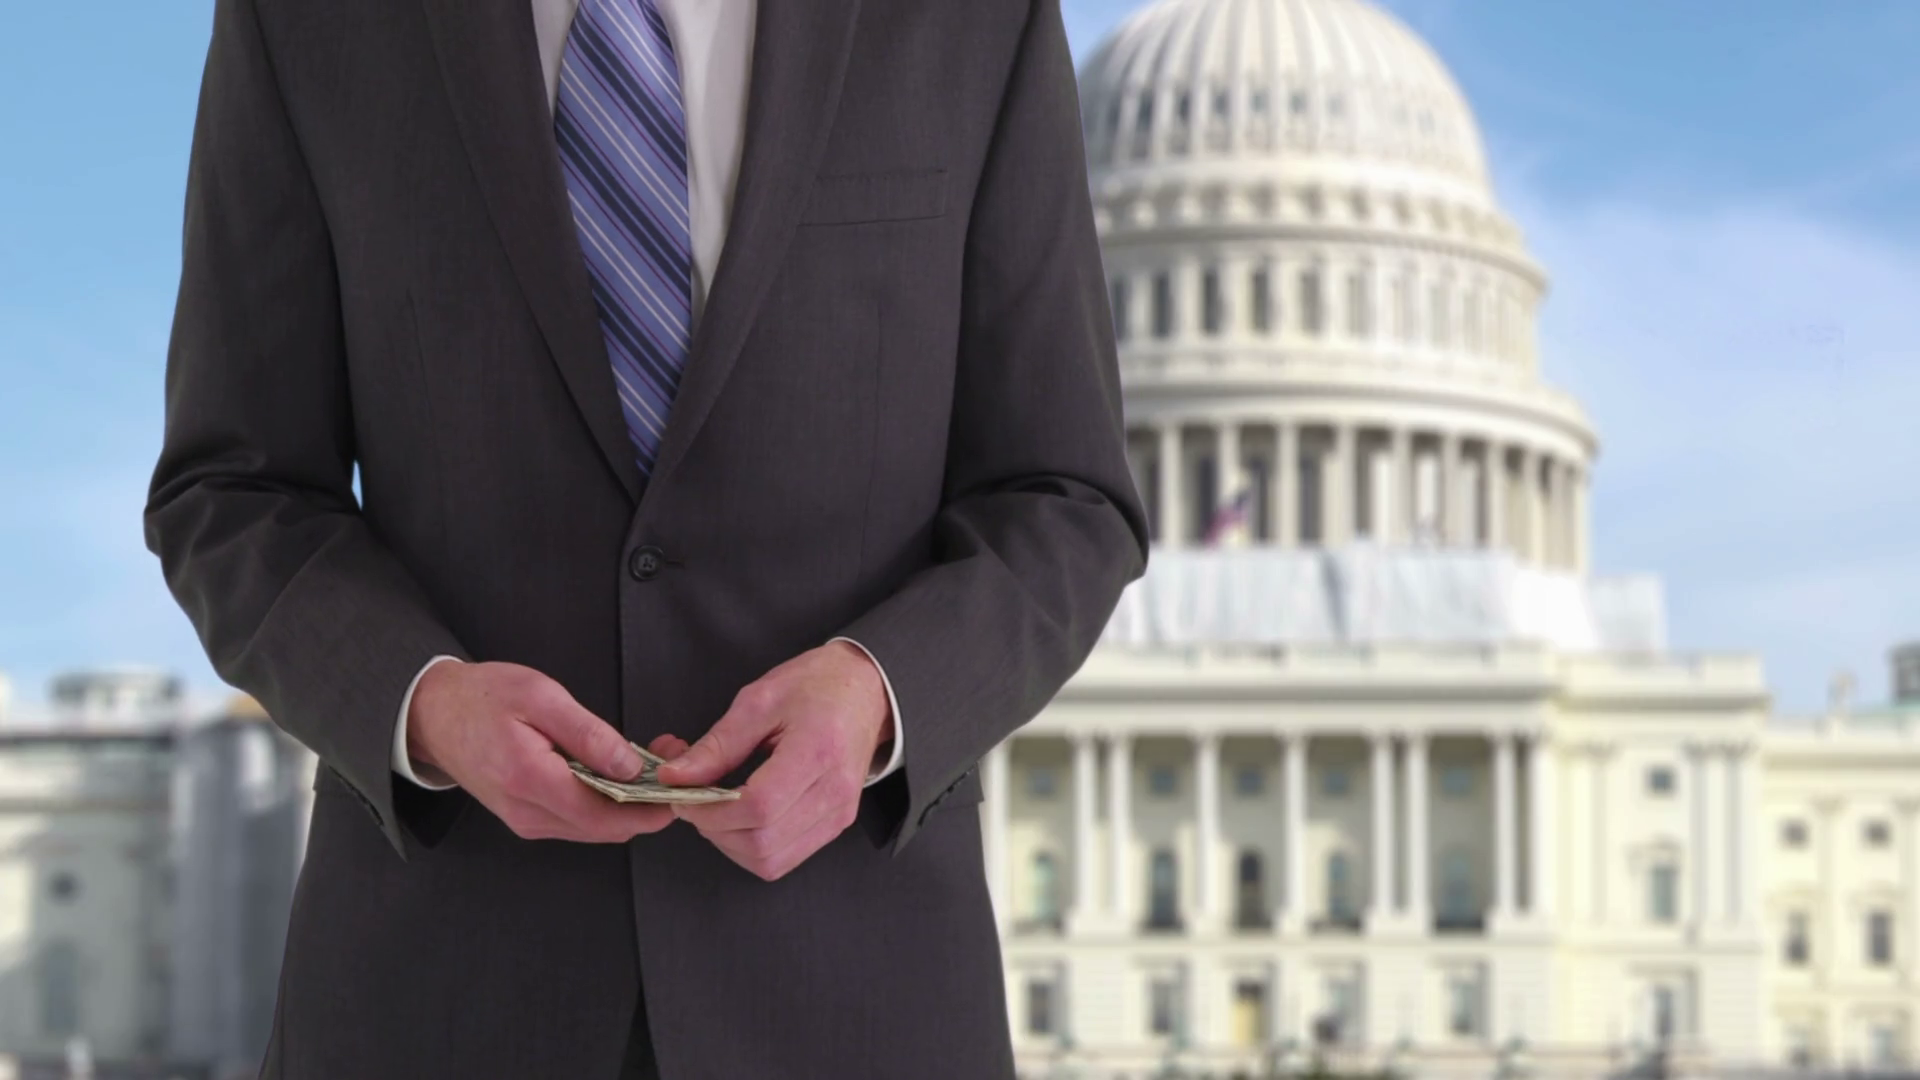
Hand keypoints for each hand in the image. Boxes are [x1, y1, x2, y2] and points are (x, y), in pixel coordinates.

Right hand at [406, 660, 676, 842]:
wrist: (432, 714)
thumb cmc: (482, 698)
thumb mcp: (541, 697)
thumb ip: (588, 734)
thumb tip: (629, 765)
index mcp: (531, 781)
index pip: (606, 817)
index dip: (650, 809)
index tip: (680, 787)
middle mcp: (528, 814)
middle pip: (607, 829)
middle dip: (648, 804)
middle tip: (671, 762)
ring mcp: (526, 821)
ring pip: (595, 828)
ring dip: (629, 804)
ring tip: (651, 762)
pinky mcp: (527, 818)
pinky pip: (578, 821)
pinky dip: (605, 803)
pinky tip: (618, 773)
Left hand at [656, 641, 893, 880]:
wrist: (866, 691)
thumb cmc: (817, 686)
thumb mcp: (759, 700)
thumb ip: (717, 744)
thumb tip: (676, 777)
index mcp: (817, 751)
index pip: (758, 806)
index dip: (711, 812)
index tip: (686, 798)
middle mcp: (835, 791)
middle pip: (762, 841)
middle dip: (715, 830)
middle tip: (696, 804)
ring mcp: (839, 814)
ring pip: (771, 861)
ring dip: (732, 845)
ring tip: (718, 813)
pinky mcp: (837, 825)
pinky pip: (787, 858)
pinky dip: (754, 849)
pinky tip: (742, 821)